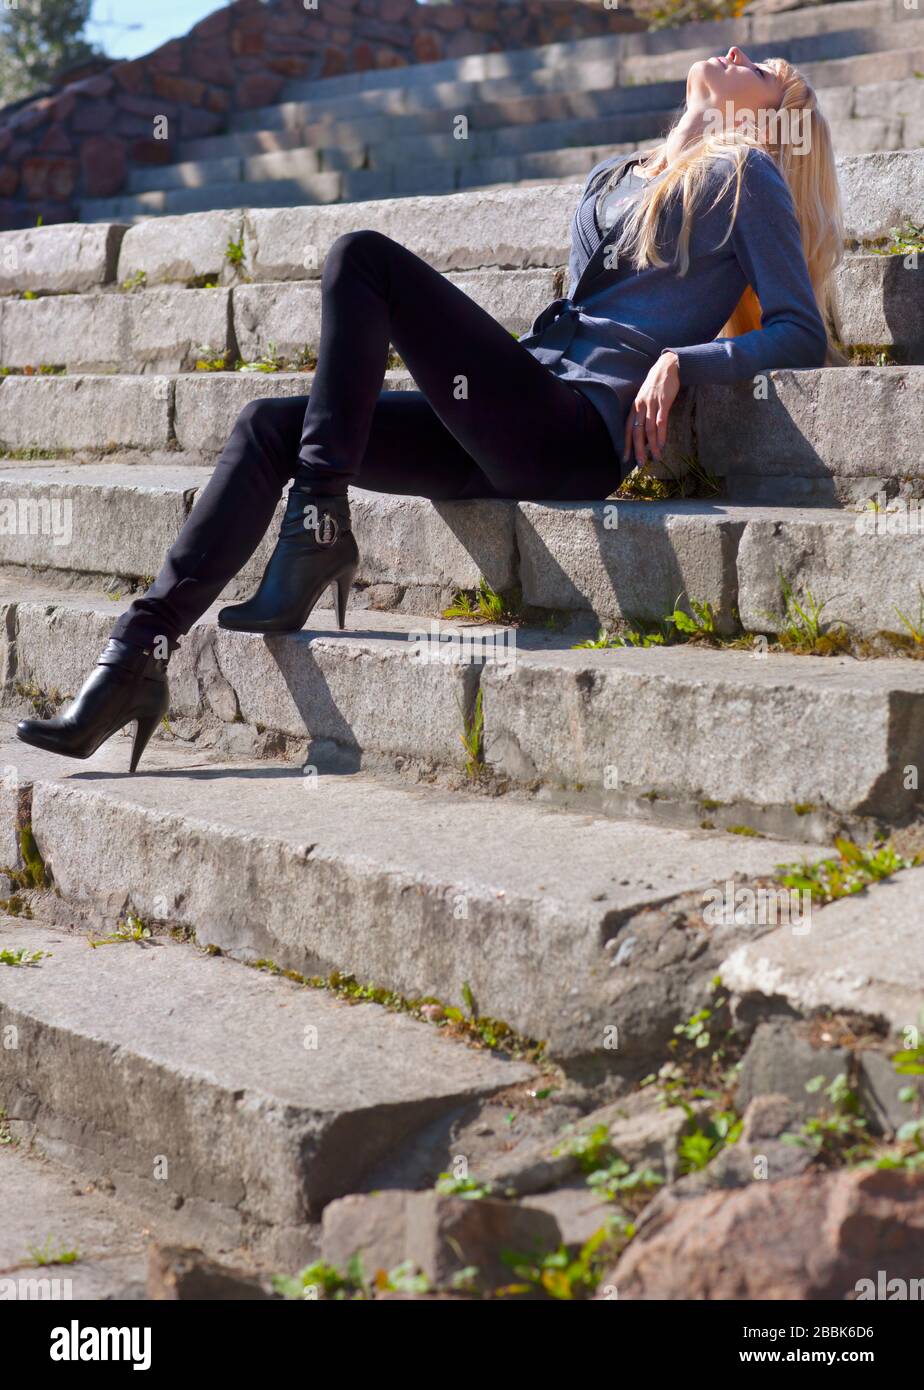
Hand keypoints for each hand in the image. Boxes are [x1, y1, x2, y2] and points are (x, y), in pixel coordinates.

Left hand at [623, 351, 679, 468]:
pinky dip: (661, 434)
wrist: (668, 366)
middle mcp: (641, 406)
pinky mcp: (664, 402)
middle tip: (640, 464)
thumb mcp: (645, 397)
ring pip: (649, 429)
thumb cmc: (657, 384)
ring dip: (652, 445)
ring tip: (656, 457)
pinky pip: (661, 421)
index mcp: (635, 406)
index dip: (626, 444)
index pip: (627, 429)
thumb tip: (645, 432)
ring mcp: (652, 404)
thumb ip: (643, 413)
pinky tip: (662, 444)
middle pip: (637, 432)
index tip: (625, 458)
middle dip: (638, 449)